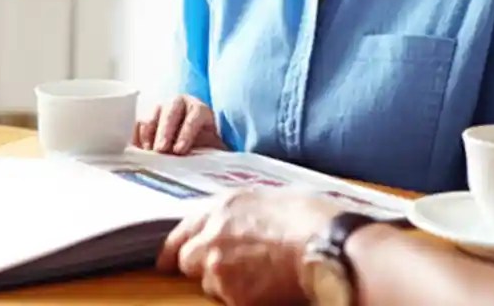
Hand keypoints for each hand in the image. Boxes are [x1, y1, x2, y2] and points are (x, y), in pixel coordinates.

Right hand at [133, 95, 225, 154]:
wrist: (194, 144)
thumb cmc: (205, 147)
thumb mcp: (212, 149)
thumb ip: (211, 153)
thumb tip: (210, 169)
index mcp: (199, 109)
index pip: (194, 116)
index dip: (187, 133)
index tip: (180, 150)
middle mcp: (179, 104)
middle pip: (170, 112)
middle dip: (165, 131)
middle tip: (161, 150)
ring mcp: (160, 110)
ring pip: (152, 116)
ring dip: (149, 135)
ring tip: (149, 153)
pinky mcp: (146, 120)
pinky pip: (138, 124)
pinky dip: (137, 137)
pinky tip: (139, 151)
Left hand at [157, 189, 340, 304]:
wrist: (328, 245)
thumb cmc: (311, 218)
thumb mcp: (269, 198)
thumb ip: (240, 212)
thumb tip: (235, 223)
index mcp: (222, 207)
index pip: (181, 232)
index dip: (172, 249)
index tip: (166, 260)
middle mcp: (212, 236)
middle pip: (187, 262)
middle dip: (203, 266)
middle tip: (229, 269)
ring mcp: (219, 269)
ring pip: (210, 285)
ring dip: (227, 284)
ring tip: (261, 276)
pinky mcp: (234, 297)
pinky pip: (230, 301)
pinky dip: (245, 298)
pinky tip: (269, 287)